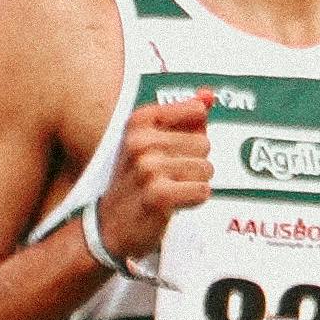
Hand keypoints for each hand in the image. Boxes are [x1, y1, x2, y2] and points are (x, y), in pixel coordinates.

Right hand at [95, 94, 216, 270]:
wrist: (110, 224)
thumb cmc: (136, 179)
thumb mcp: (152, 140)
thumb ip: (183, 116)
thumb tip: (209, 95)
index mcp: (139, 121)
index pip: (196, 111)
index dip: (193, 134)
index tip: (171, 148)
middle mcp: (141, 141)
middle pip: (205, 143)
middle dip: (194, 163)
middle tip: (168, 176)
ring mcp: (148, 168)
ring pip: (206, 169)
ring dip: (194, 183)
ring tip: (169, 189)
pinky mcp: (158, 194)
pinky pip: (202, 191)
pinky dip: (194, 200)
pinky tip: (173, 203)